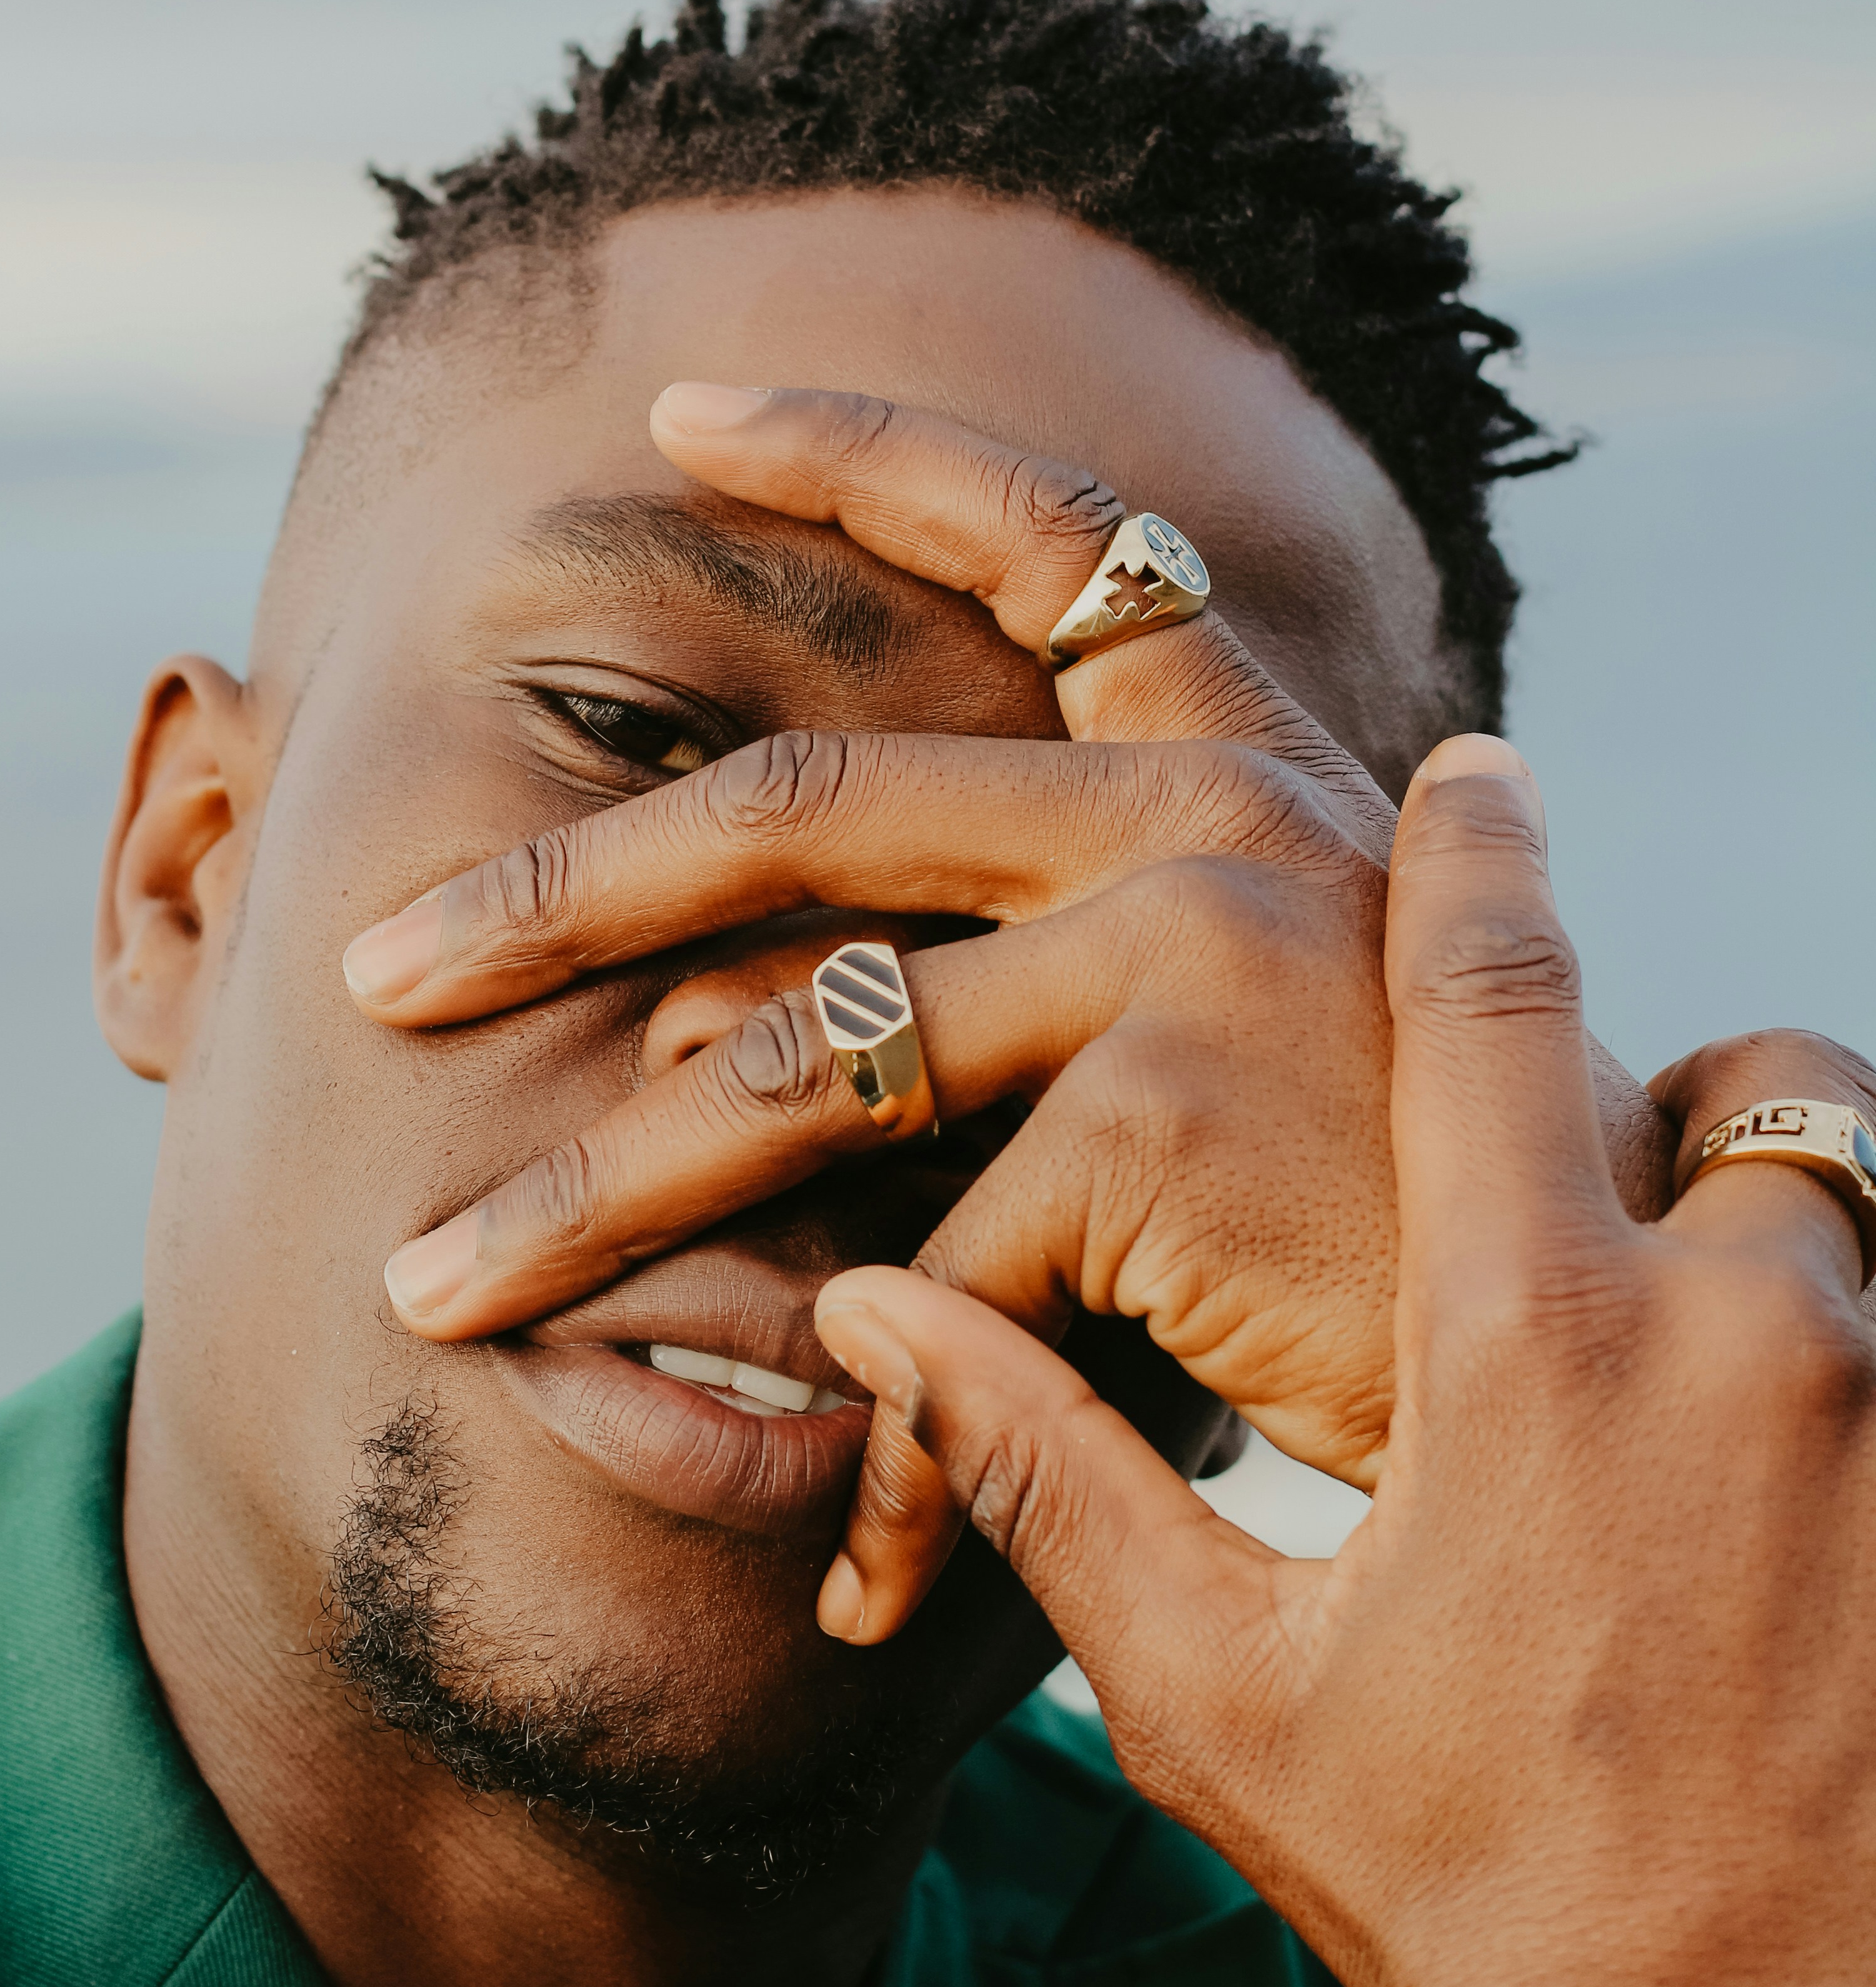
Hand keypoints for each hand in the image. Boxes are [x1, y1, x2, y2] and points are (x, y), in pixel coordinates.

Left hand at [347, 385, 1671, 1638]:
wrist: (1616, 1353)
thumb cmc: (1413, 1204)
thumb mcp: (1249, 1019)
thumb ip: (1051, 965)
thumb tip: (735, 1015)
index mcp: (1220, 761)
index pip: (1041, 533)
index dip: (860, 449)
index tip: (687, 410)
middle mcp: (1197, 816)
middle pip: (797, 812)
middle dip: (553, 897)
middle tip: (370, 975)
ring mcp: (1180, 953)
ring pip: (794, 1068)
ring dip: (590, 1200)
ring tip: (431, 1294)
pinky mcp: (1161, 1125)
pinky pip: (927, 1291)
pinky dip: (873, 1451)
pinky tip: (836, 1576)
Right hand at [812, 739, 1875, 1986]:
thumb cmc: (1436, 1886)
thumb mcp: (1211, 1684)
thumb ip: (1040, 1468)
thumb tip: (865, 1308)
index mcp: (1522, 1339)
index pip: (1495, 1000)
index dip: (1479, 859)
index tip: (1479, 762)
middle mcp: (1729, 1334)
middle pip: (1740, 1076)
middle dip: (1681, 1075)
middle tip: (1613, 1104)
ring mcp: (1869, 1412)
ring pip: (1849, 1197)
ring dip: (1772, 1208)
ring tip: (1698, 1303)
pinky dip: (1832, 1326)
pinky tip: (1770, 1452)